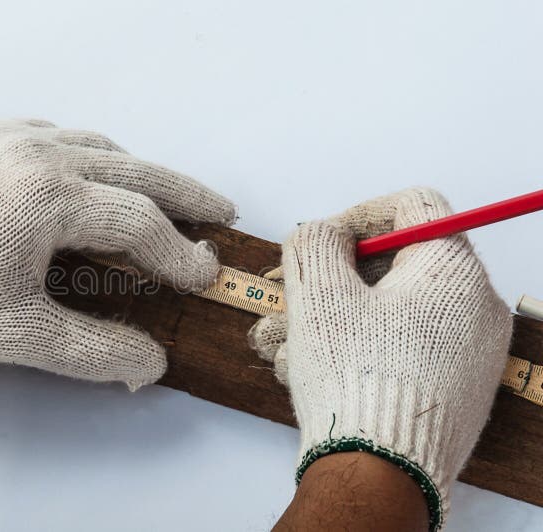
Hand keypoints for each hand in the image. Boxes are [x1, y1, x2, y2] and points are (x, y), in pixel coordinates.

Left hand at [0, 120, 234, 388]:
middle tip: (220, 210)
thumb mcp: (19, 336)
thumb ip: (96, 350)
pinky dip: (85, 156)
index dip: (179, 253)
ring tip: (161, 197)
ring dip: (136, 172)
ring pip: (96, 145)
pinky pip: (52, 135)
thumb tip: (152, 364)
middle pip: (135, 168)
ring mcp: (7, 136)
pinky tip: (88, 175)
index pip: (140, 222)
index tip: (204, 275)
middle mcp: (37, 153)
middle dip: (185, 192)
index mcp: (49, 198)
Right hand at [249, 188, 511, 529]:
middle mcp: (474, 307)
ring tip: (281, 345)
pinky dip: (355, 350)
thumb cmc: (355, 377)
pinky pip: (400, 349)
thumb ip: (316, 241)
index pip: (414, 207)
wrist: (381, 473)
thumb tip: (326, 235)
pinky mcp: (454, 388)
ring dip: (328, 322)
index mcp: (453, 270)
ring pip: (387, 314)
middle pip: (393, 266)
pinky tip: (308, 371)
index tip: (324, 241)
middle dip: (329, 282)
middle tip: (288, 298)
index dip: (359, 214)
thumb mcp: (319, 291)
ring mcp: (468, 352)